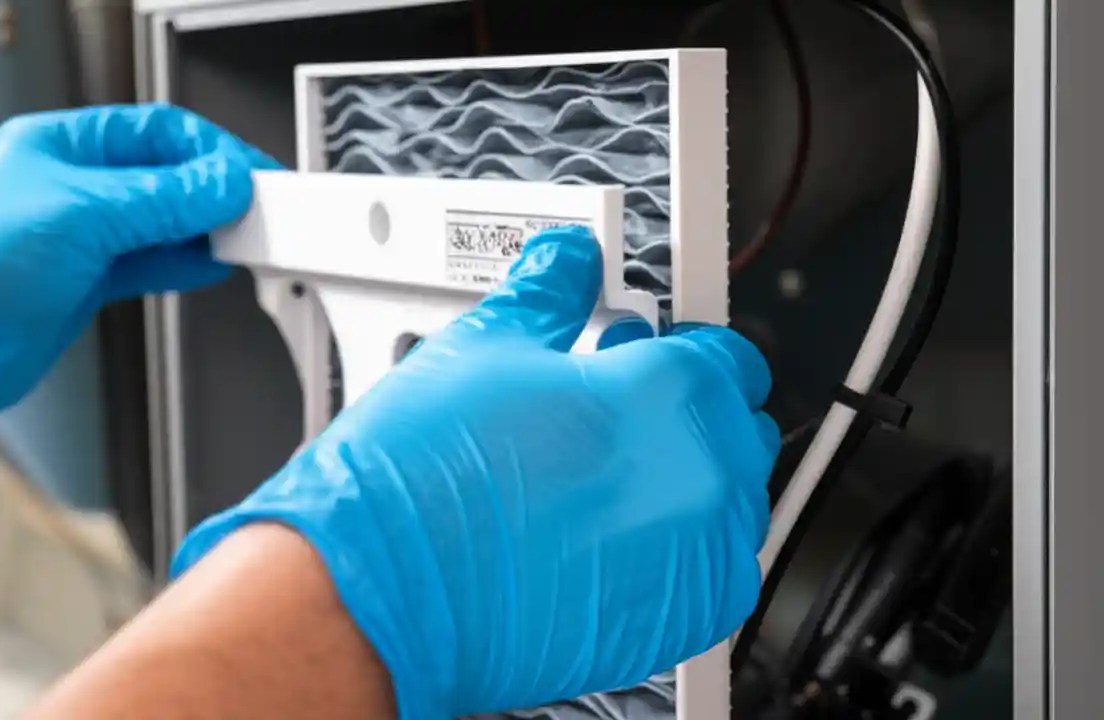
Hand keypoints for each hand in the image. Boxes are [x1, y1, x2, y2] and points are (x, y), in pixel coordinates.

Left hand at [0, 104, 276, 496]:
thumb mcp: (82, 215)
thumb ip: (162, 199)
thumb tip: (222, 183)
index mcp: (61, 144)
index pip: (156, 132)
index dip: (209, 150)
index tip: (248, 174)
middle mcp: (73, 186)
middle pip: (165, 177)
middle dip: (213, 192)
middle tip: (254, 209)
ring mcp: (81, 236)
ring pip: (163, 223)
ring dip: (204, 230)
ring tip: (243, 239)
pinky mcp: (87, 281)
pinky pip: (152, 262)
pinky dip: (186, 262)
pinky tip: (213, 264)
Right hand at [173, 226, 779, 717]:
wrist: (383, 596)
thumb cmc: (423, 484)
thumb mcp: (484, 347)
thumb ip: (547, 291)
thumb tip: (565, 258)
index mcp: (671, 391)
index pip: (727, 354)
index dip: (680, 348)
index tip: (644, 356)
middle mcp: (705, 474)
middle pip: (736, 428)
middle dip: (688, 414)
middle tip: (615, 412)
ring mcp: (699, 556)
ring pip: (731, 504)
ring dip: (687, 484)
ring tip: (602, 480)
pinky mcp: (679, 622)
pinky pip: (713, 574)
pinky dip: (679, 553)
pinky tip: (607, 538)